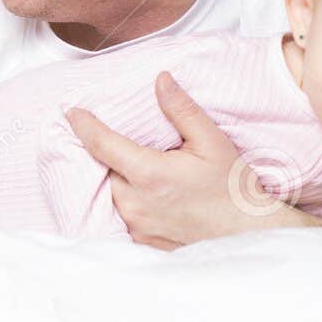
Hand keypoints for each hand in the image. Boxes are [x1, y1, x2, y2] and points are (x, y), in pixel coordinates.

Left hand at [66, 72, 262, 248]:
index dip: (84, 126)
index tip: (72, 112)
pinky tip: (144, 194)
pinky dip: (126, 201)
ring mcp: (136, 226)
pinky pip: (121, 216)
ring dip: (116, 178)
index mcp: (149, 174)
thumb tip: (161, 80)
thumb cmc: (233, 189)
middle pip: (104, 170)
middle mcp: (135, 203)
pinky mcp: (140, 242)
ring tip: (133, 167)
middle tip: (112, 139)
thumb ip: (182, 110)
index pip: (102, 145)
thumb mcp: (212, 142)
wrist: (249, 235)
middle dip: (105, 154)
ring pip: (111, 194)